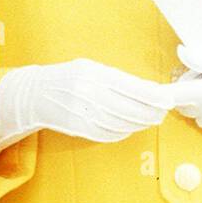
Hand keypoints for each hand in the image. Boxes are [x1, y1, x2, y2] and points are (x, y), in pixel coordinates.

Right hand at [0, 58, 172, 155]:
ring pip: (120, 123)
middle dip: (150, 113)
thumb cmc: (69, 77)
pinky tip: (131, 127)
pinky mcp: (77, 128)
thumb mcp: (92, 69)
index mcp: (94, 74)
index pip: (131, 87)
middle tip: (162, 112)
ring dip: (139, 124)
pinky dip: (123, 132)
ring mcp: (81, 112)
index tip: (168, 99)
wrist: (33, 93)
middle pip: (129, 109)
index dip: (153, 96)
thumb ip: (119, 79)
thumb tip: (150, 90)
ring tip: (150, 120)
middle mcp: (88, 93)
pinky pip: (107, 134)